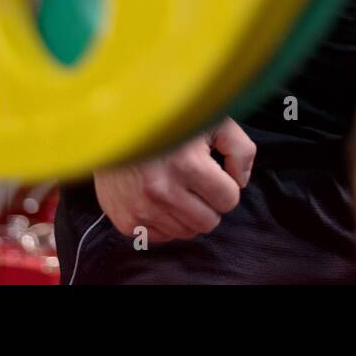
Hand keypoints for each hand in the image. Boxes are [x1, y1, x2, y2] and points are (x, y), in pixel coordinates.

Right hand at [93, 117, 255, 242]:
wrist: (114, 123)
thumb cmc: (171, 118)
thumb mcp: (215, 120)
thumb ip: (241, 149)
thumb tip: (241, 182)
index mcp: (188, 165)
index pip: (229, 200)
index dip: (226, 185)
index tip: (213, 171)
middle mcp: (163, 191)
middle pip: (209, 222)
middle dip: (209, 203)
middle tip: (197, 182)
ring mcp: (141, 208)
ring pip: (186, 232)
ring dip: (187, 213)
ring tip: (176, 186)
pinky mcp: (125, 220)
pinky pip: (160, 237)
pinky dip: (165, 222)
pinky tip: (159, 198)